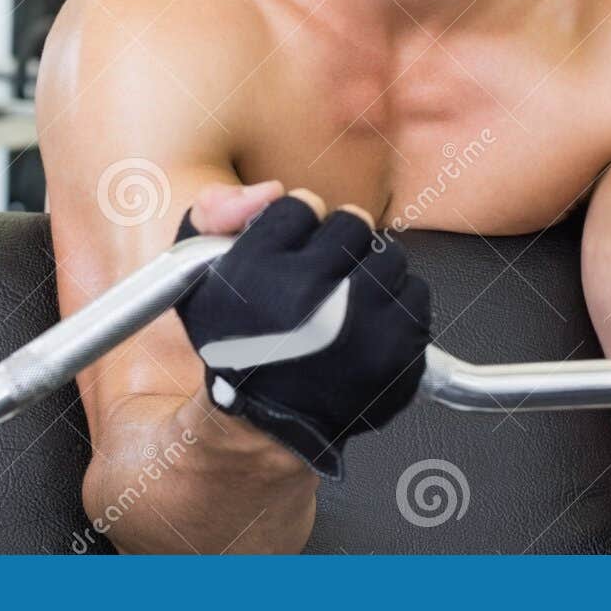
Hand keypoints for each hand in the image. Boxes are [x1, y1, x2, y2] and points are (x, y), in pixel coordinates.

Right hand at [173, 186, 431, 478]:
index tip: (289, 251)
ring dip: (370, 270)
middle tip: (322, 275)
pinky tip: (367, 323)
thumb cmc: (237, 344)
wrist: (269, 421)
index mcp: (255, 276)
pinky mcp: (397, 351)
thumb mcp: (195, 275)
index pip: (299, 205)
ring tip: (346, 299)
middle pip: (351, 223)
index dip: (294, 226)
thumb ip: (216, 211)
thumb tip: (272, 189)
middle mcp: (307, 300)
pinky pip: (415, 293)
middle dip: (338, 243)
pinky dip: (396, 303)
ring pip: (388, 254)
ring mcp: (359, 327)